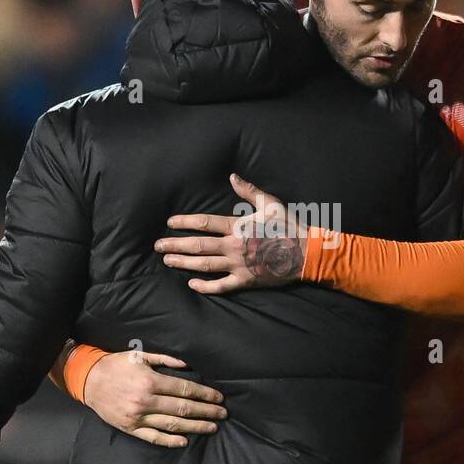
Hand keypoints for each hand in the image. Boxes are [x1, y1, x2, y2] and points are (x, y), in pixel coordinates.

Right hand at [83, 350, 225, 447]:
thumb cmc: (116, 365)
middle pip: (183, 408)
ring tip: (211, 428)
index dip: (204, 394)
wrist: (88, 381)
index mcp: (151, 381)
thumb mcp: (140, 356)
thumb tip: (187, 365)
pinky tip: (184, 442)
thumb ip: (165, 360)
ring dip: (195, 426)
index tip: (218, 398)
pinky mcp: (130, 428)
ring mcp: (138, 417)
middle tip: (222, 414)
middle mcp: (146, 400)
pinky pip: (153, 437)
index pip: (185, 389)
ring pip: (172, 424)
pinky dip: (170, 441)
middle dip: (206, 411)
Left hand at [154, 173, 306, 293]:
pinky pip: (221, 286)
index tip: (170, 223)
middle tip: (158, 245)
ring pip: (204, 265)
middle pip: (198, 245)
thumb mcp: (270, 203)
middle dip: (175, 244)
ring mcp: (238, 265)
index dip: (185, 222)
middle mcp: (234, 246)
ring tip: (168, 260)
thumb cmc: (288, 226)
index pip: (204, 223)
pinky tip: (191, 284)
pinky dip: (205, 286)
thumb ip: (248, 190)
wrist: (305, 253)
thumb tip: (232, 177)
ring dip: (184, 263)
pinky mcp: (245, 280)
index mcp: (238, 226)